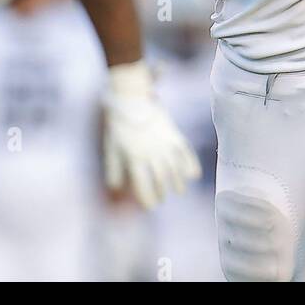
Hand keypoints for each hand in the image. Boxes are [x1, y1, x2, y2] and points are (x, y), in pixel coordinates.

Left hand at [102, 60, 201, 208]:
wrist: (131, 98)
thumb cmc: (118, 124)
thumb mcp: (111, 147)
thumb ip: (113, 168)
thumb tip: (114, 187)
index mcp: (134, 157)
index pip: (143, 185)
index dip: (147, 198)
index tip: (150, 206)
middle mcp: (152, 153)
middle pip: (160, 179)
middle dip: (162, 192)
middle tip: (162, 199)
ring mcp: (164, 144)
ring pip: (174, 169)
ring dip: (177, 182)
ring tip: (178, 190)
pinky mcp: (173, 134)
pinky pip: (185, 153)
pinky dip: (190, 165)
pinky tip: (193, 175)